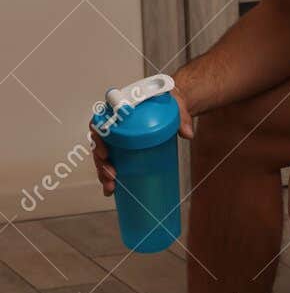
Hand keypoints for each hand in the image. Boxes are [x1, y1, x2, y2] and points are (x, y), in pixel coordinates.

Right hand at [92, 77, 194, 198]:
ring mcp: (118, 138)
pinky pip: (112, 162)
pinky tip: (111, 190)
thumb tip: (188, 134)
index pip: (100, 121)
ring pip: (103, 156)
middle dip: (101, 162)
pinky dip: (110, 177)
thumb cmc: (167, 102)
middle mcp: (115, 124)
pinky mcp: (124, 149)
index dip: (98, 137)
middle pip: (99, 143)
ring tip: (111, 187)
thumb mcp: (176, 105)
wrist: (172, 106)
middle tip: (111, 175)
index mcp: (121, 109)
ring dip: (103, 173)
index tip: (105, 151)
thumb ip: (182, 117)